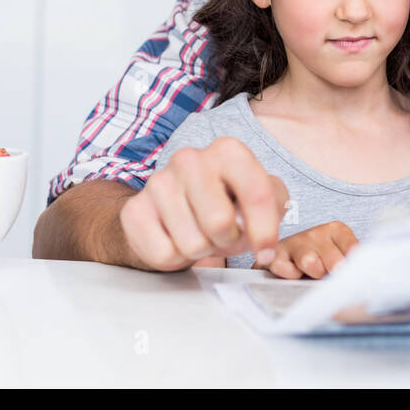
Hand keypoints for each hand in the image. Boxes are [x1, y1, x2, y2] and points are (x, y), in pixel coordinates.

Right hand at [119, 137, 288, 270]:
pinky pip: (164, 254)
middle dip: (227, 242)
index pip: (257, 193)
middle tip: (225, 237)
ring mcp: (158, 182)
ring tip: (200, 235)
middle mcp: (190, 159)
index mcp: (227, 151)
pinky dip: (175, 258)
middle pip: (219, 223)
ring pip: (192, 243)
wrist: (171, 208)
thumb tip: (265, 239)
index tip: (265, 250)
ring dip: (201, 250)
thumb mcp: (260, 198)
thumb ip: (274, 209)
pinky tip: (176, 239)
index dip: (265, 231)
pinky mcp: (135, 210)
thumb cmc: (224, 203)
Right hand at [263, 221, 357, 278]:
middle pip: (335, 262)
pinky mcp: (276, 254)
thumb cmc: (321, 259)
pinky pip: (285, 269)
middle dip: (334, 275)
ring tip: (312, 275)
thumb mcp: (341, 255)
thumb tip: (367, 276)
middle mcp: (317, 233)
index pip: (354, 251)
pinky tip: (294, 274)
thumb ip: (353, 261)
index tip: (355, 278)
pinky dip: (290, 276)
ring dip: (313, 274)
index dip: (354, 269)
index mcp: (337, 230)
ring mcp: (296, 242)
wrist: (289, 253)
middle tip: (331, 277)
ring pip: (310, 262)